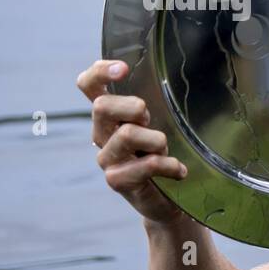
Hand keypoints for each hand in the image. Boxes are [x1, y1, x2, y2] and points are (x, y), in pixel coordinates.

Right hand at [77, 59, 187, 224]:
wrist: (167, 200)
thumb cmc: (163, 155)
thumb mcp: (161, 124)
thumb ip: (157, 105)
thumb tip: (175, 78)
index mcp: (110, 116)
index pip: (89, 86)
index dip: (99, 73)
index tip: (123, 69)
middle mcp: (102, 135)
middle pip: (102, 107)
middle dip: (134, 107)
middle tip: (150, 121)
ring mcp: (107, 158)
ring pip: (126, 134)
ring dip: (157, 140)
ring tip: (166, 151)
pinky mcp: (117, 180)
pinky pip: (146, 164)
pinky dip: (170, 165)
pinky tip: (179, 171)